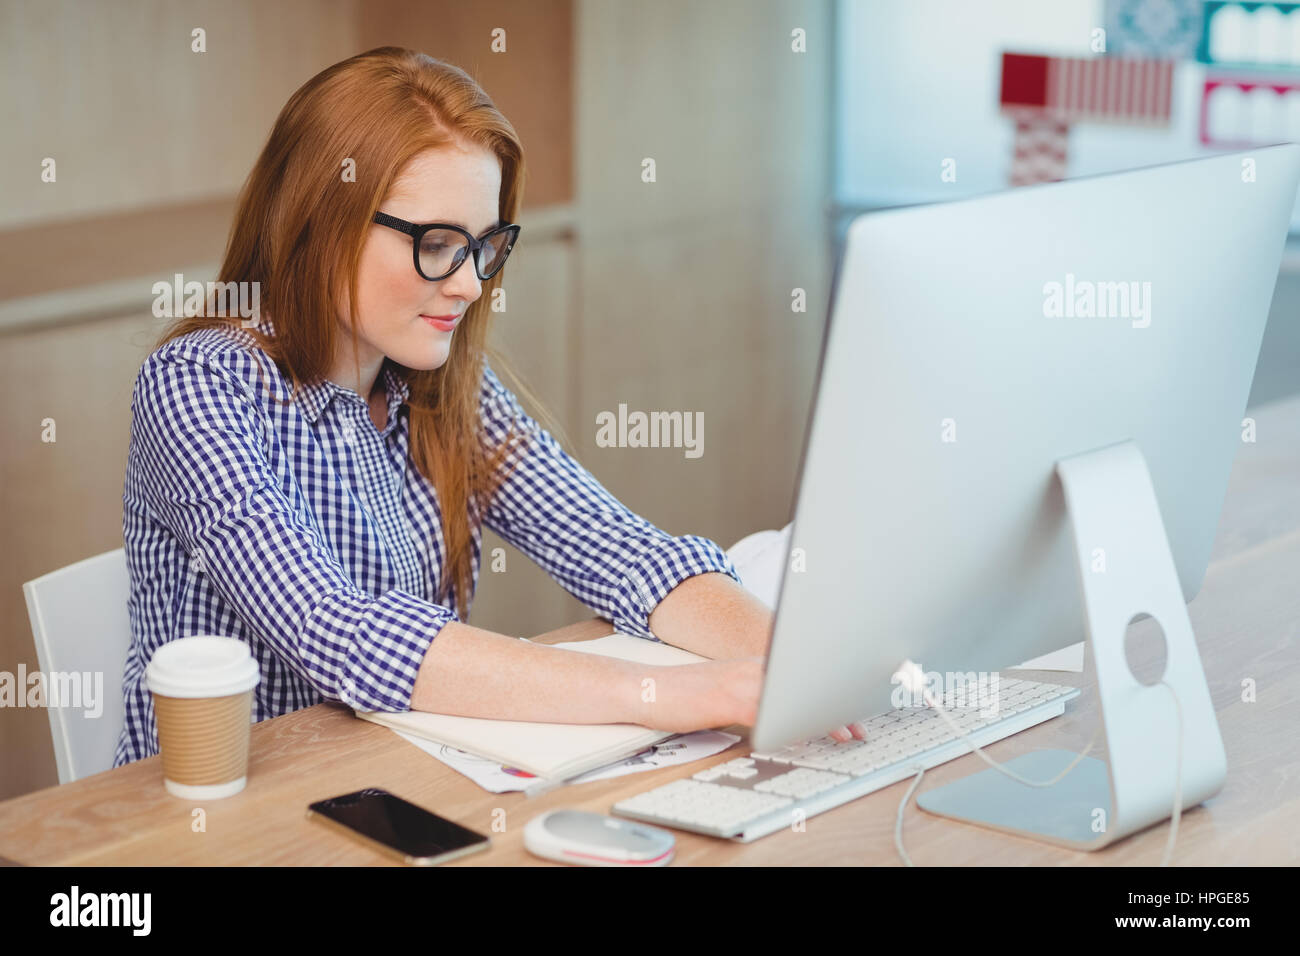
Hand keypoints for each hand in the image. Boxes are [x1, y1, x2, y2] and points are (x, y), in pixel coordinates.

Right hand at [634, 657, 869, 743]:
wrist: (647, 688)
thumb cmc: (684, 695)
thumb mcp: (726, 693)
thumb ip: (756, 698)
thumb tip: (782, 716)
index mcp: (755, 665)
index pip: (801, 673)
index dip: (829, 691)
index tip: (850, 708)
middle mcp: (752, 668)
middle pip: (804, 682)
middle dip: (834, 705)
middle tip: (858, 726)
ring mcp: (741, 681)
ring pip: (793, 695)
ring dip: (821, 716)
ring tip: (845, 733)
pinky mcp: (728, 699)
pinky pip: (766, 711)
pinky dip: (788, 723)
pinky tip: (801, 735)